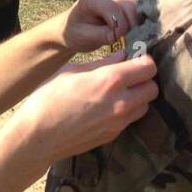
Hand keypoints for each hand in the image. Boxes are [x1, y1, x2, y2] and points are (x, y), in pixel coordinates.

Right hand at [10, 52, 157, 160]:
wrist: (38, 136)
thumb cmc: (49, 98)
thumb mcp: (72, 70)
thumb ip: (103, 62)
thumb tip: (122, 55)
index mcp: (111, 80)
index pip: (148, 67)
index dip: (143, 60)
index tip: (133, 59)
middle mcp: (121, 102)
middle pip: (153, 88)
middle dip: (144, 79)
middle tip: (128, 76)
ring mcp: (119, 122)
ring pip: (145, 106)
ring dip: (138, 97)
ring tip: (118, 93)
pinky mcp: (113, 135)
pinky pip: (130, 119)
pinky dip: (126, 111)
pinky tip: (107, 107)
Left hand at [60, 0, 139, 53]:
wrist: (74, 29)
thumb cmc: (75, 32)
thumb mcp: (84, 36)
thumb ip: (103, 35)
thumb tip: (121, 34)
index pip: (113, 7)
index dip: (119, 25)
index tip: (117, 39)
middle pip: (128, 5)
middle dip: (130, 25)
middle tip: (126, 42)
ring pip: (136, 9)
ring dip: (135, 26)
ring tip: (128, 40)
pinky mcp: (125, 3)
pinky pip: (138, 12)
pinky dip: (137, 25)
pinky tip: (132, 36)